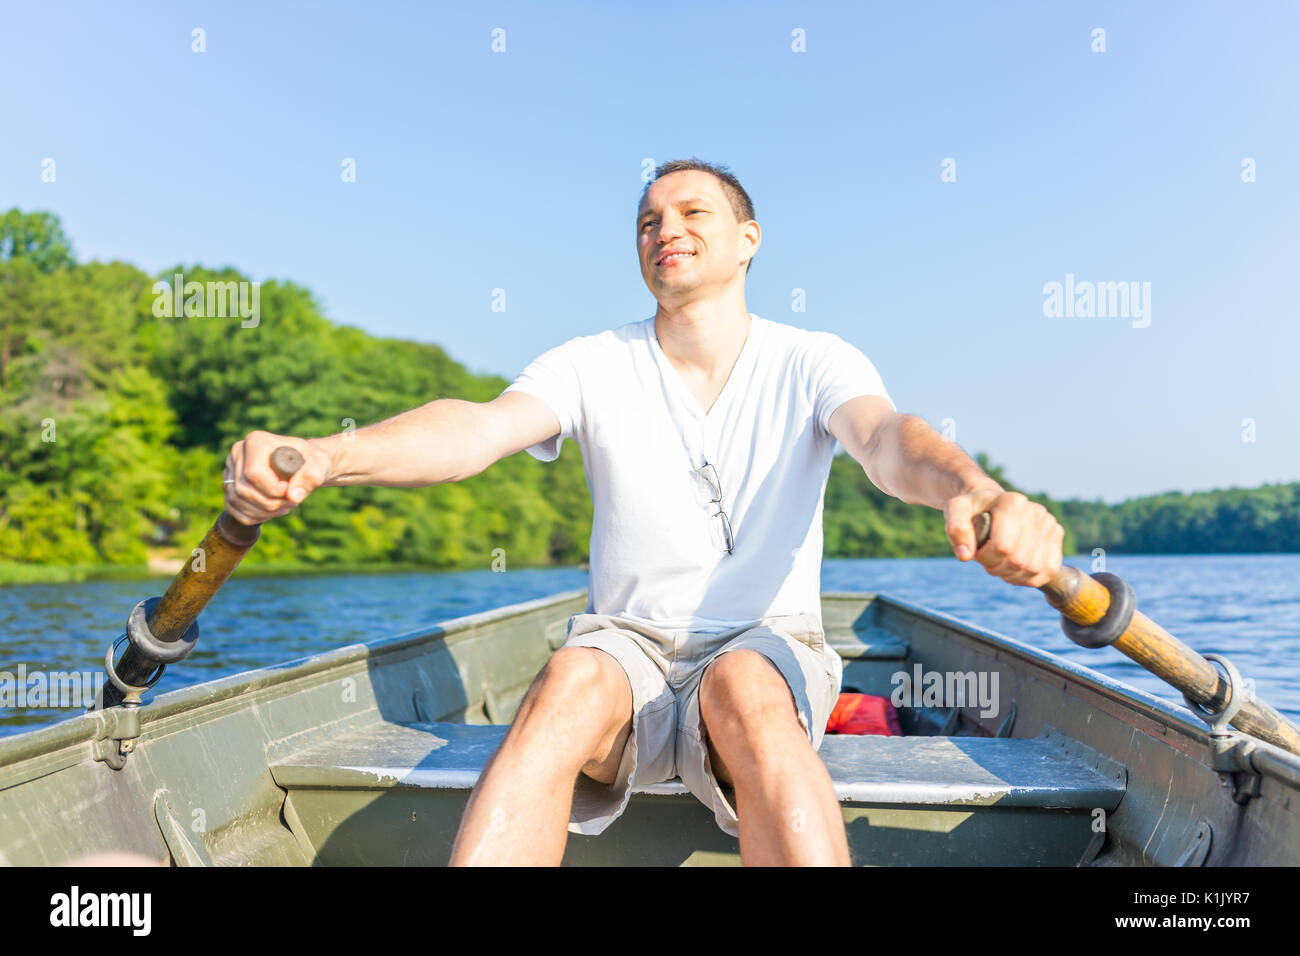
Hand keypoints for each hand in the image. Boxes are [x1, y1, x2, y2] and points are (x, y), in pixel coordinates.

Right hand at [224, 431, 332, 525]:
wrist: (304, 464)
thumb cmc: (312, 462)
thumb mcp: (319, 465)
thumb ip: (312, 477)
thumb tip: (293, 496)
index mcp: (257, 441)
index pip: (254, 473)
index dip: (273, 490)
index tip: (292, 491)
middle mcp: (238, 452)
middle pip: (243, 488)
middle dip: (270, 503)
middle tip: (291, 503)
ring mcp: (230, 468)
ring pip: (236, 500)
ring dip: (262, 512)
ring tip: (284, 507)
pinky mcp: (229, 484)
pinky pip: (232, 508)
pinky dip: (252, 516)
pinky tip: (270, 513)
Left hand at [944, 487, 1063, 586]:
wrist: (993, 505)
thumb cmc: (974, 510)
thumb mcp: (956, 510)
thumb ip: (956, 528)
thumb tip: (965, 555)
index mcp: (1012, 502)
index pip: (1003, 547)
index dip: (986, 557)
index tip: (977, 550)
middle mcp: (1036, 511)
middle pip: (1018, 560)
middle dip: (997, 567)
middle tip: (987, 557)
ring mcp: (1050, 525)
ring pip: (1033, 569)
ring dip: (1011, 573)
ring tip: (1000, 560)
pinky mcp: (1058, 538)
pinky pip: (1047, 571)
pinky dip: (1028, 577)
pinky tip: (1014, 566)